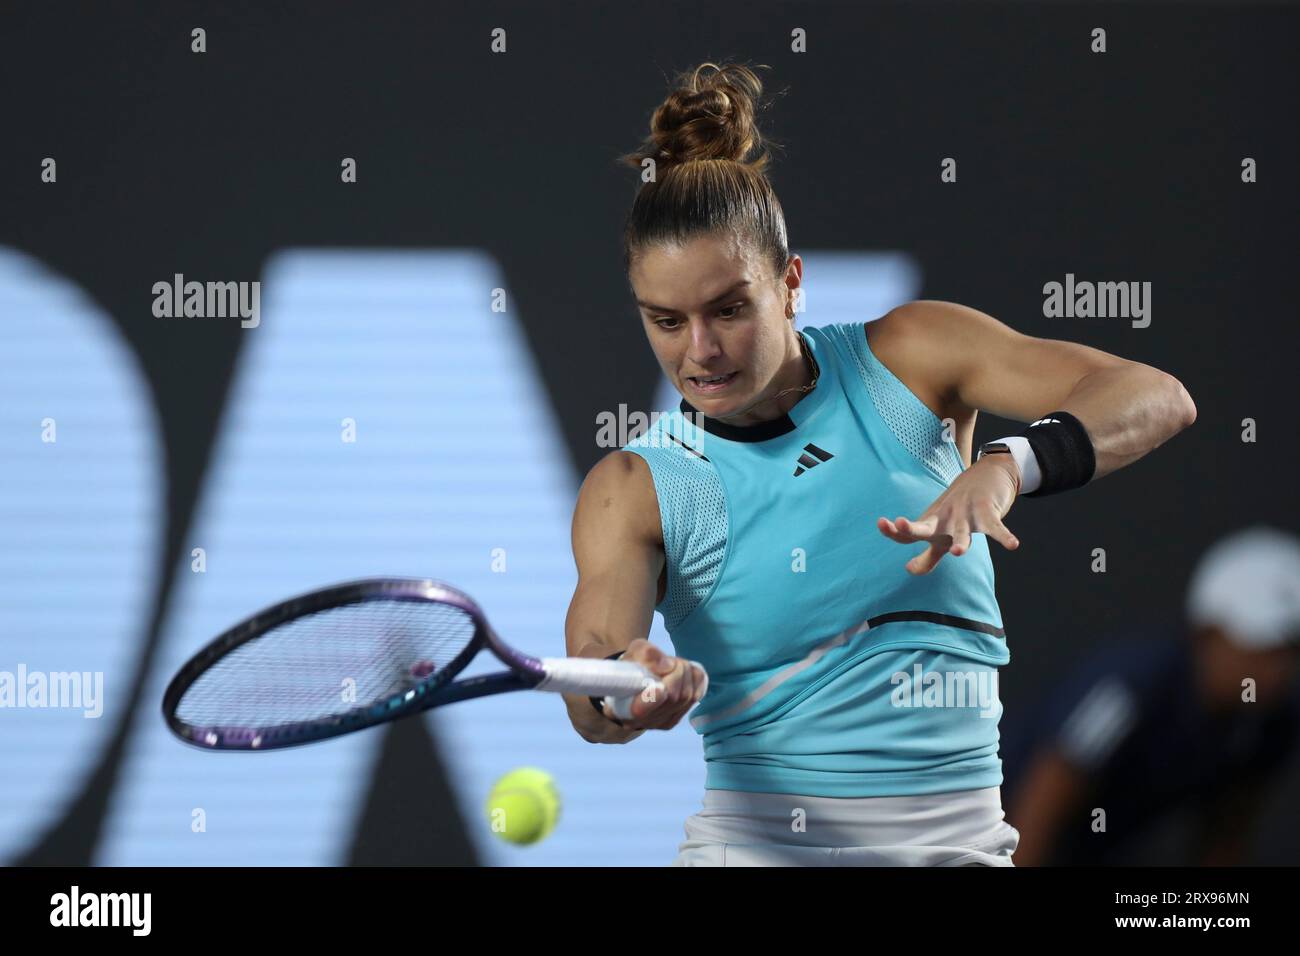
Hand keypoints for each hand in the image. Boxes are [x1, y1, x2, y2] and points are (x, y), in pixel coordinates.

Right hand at [615, 638, 704, 730]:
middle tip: (670, 661)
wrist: (634, 683)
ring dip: (686, 674)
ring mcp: (661, 723)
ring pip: (687, 696)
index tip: (660, 688)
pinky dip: (695, 680)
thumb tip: (667, 666)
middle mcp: (642, 720)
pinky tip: (685, 674)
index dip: (652, 699)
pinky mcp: (675, 719)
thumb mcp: (633, 653)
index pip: (640, 710)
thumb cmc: (631, 667)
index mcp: (623, 706)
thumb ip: (645, 654)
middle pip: (672, 697)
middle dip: (677, 672)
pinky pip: (697, 696)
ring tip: (674, 666)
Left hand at [877, 453, 1020, 574]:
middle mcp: (945, 519)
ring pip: (962, 531)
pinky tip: (1013, 545)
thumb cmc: (958, 511)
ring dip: (961, 540)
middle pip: (927, 527)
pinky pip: (995, 526)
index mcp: (932, 524)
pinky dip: (1004, 536)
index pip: (908, 533)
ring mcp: (965, 514)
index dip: (894, 531)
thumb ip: (928, 556)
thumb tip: (909, 570)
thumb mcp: (942, 533)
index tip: (882, 523)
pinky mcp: (987, 512)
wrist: (986, 476)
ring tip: (958, 552)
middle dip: (914, 528)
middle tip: (902, 523)